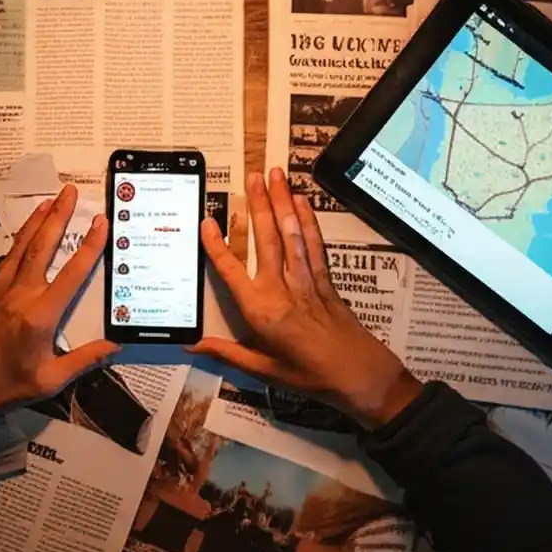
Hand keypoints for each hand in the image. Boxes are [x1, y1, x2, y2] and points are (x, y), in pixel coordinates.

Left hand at [0, 185, 118, 429]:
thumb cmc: (3, 387)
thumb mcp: (50, 381)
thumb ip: (84, 360)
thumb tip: (114, 346)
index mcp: (40, 315)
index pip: (72, 273)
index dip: (90, 246)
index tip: (101, 223)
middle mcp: (19, 294)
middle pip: (43, 245)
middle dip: (59, 215)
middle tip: (71, 191)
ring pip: (22, 246)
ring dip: (37, 220)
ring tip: (50, 200)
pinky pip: (7, 259)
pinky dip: (19, 241)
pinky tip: (26, 233)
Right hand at [190, 169, 421, 428]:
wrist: (359, 377)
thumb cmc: (309, 377)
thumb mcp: (263, 371)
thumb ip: (227, 353)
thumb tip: (192, 345)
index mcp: (261, 311)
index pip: (231, 271)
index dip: (216, 246)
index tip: (206, 220)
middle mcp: (282, 289)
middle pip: (266, 239)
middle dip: (258, 205)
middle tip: (251, 175)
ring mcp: (306, 281)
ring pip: (291, 235)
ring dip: (283, 202)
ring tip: (275, 174)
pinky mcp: (326, 281)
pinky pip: (315, 246)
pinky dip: (308, 222)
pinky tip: (302, 202)